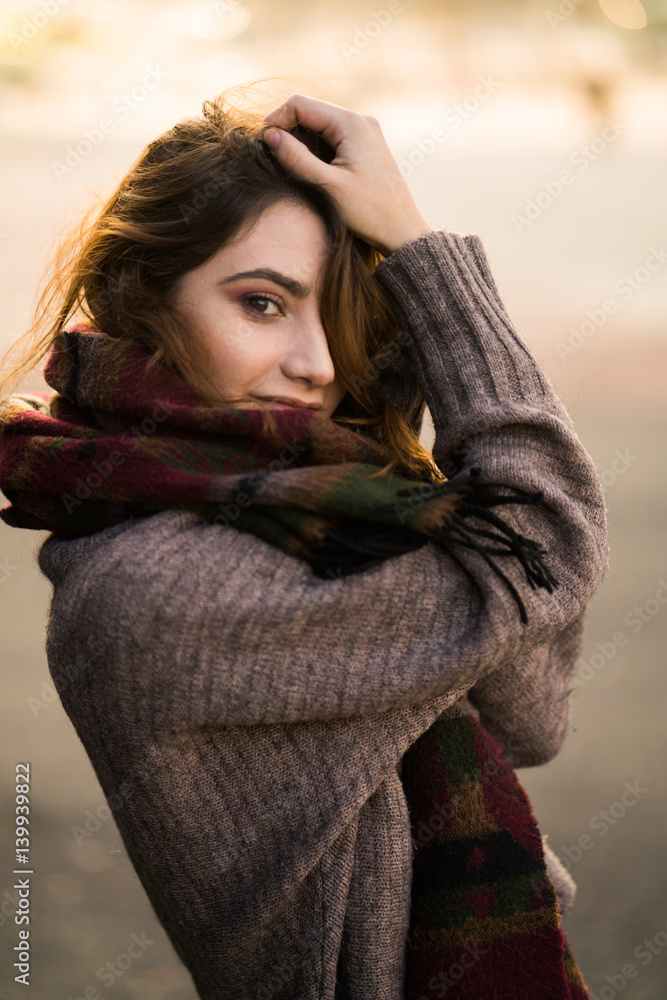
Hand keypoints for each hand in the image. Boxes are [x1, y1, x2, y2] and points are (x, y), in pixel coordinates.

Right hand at [259, 94, 432, 256]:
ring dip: (301, 139)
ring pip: (321, 123)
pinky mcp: (366, 145)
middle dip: (288, 128)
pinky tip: (310, 168)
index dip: (276, 120)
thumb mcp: (326, 186)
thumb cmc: (368, 211)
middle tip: (272, 155)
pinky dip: (316, 147)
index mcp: (351, 124)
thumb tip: (270, 136)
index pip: (301, 104)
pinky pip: (333, 136)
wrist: (401, 230)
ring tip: (288, 164)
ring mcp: (365, 131)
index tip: (262, 143)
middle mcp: (361, 120)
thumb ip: (296, 158)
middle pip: (311, 111)